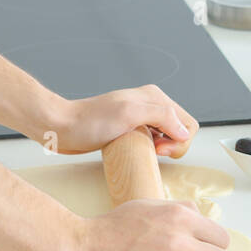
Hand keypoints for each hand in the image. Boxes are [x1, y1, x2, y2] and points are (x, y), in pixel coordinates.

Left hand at [45, 86, 197, 159]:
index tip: (158, 149)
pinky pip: (153, 141)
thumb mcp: (128, 114)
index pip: (188, 123)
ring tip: (145, 152)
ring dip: (163, 149)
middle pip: (180, 130)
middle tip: (153, 153)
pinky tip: (138, 152)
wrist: (62, 127)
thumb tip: (183, 131)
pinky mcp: (129, 129)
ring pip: (168, 137)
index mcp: (154, 97)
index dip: (179, 141)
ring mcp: (140, 117)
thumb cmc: (89, 122)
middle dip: (174, 146)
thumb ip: (160, 116)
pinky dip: (152, 150)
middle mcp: (150, 105)